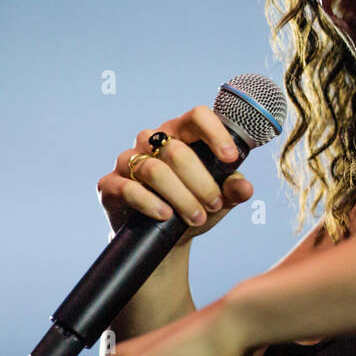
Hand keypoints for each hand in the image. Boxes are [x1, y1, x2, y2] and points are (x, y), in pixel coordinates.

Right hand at [97, 106, 254, 248]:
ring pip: (155, 171)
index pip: (197, 116)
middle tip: (215, 205)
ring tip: (197, 217)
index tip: (230, 158)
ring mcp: (128, 160)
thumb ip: (233, 190)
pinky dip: (151, 203)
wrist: (164, 239)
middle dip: (201, 182)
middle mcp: (151, 141)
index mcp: (180, 133)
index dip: (215, 133)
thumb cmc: (194, 207)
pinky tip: (166, 215)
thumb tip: (245, 187)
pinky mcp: (110, 184)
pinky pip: (129, 188)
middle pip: (178, 151)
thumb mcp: (219, 200)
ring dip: (181, 196)